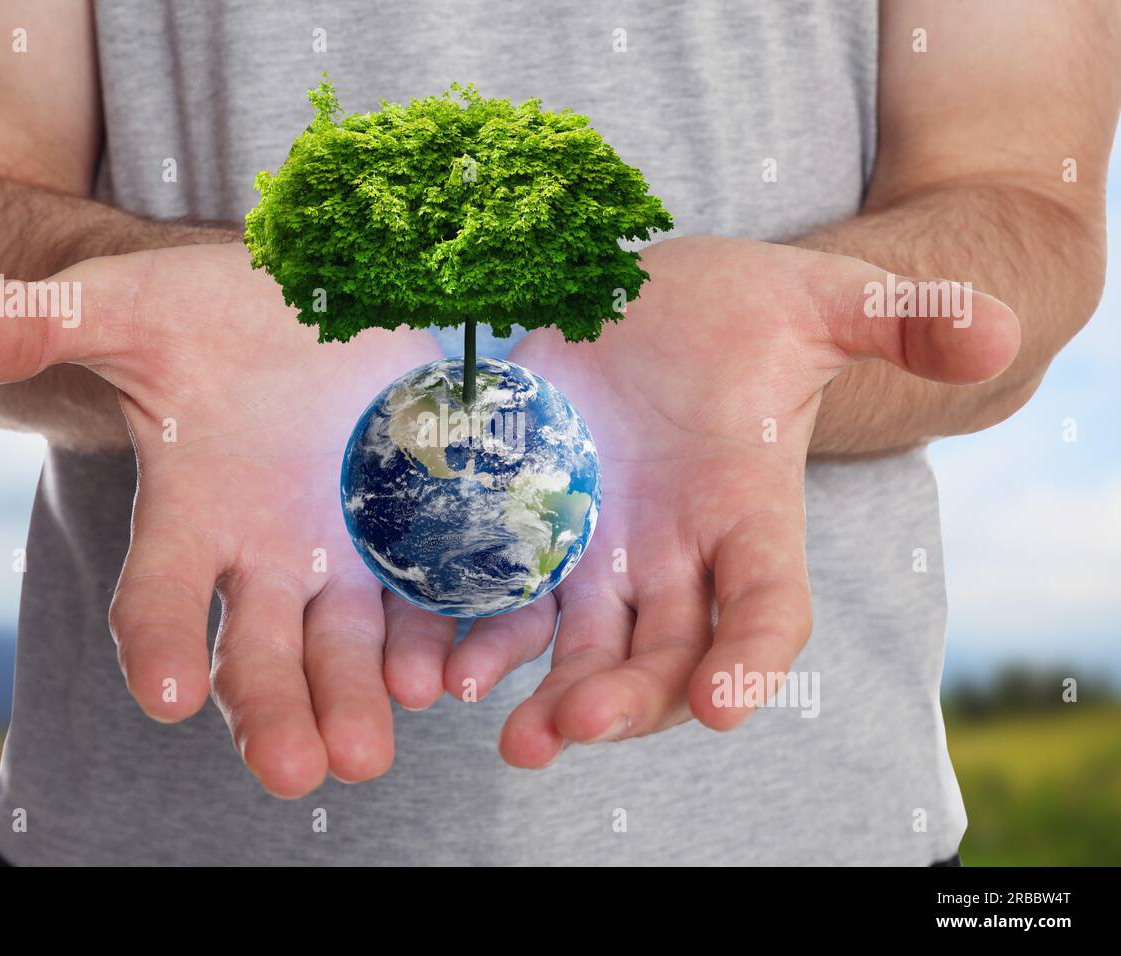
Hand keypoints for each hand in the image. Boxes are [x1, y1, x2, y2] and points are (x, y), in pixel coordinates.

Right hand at [0, 242, 452, 795]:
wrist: (294, 314)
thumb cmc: (199, 317)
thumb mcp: (129, 308)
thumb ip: (50, 321)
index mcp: (188, 518)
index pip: (157, 597)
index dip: (157, 642)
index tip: (165, 694)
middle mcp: (263, 556)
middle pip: (261, 651)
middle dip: (272, 710)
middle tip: (294, 770)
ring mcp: (344, 552)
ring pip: (347, 644)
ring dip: (356, 699)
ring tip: (365, 753)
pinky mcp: (415, 530)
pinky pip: (425, 596)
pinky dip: (430, 638)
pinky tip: (442, 674)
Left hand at [443, 235, 1019, 766]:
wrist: (659, 316)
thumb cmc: (749, 314)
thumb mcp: (823, 299)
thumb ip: (902, 318)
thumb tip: (997, 333)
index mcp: (751, 518)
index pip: (767, 609)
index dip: (751, 660)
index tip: (724, 708)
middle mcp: (680, 558)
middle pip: (663, 654)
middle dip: (625, 697)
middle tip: (574, 728)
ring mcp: (604, 553)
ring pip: (579, 645)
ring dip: (540, 689)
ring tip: (499, 722)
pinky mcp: (537, 532)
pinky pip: (506, 596)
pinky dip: (477, 632)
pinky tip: (439, 661)